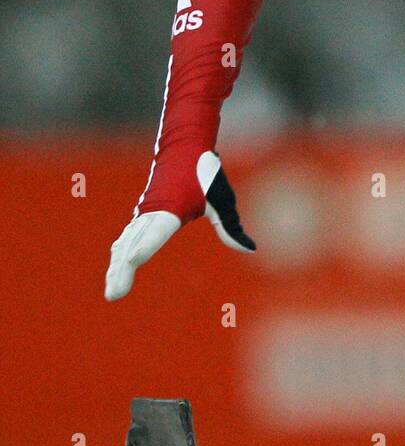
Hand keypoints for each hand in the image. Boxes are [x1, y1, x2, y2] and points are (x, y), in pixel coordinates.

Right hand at [105, 151, 254, 300]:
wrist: (183, 150)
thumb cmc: (205, 176)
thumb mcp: (222, 201)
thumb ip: (231, 227)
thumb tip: (250, 249)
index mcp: (172, 208)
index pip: (157, 231)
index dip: (146, 246)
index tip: (133, 261)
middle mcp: (152, 213)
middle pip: (133, 246)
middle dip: (122, 271)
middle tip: (115, 296)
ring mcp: (144, 215)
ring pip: (125, 245)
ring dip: (116, 269)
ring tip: (112, 294)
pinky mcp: (142, 216)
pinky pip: (126, 239)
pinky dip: (119, 255)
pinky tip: (115, 271)